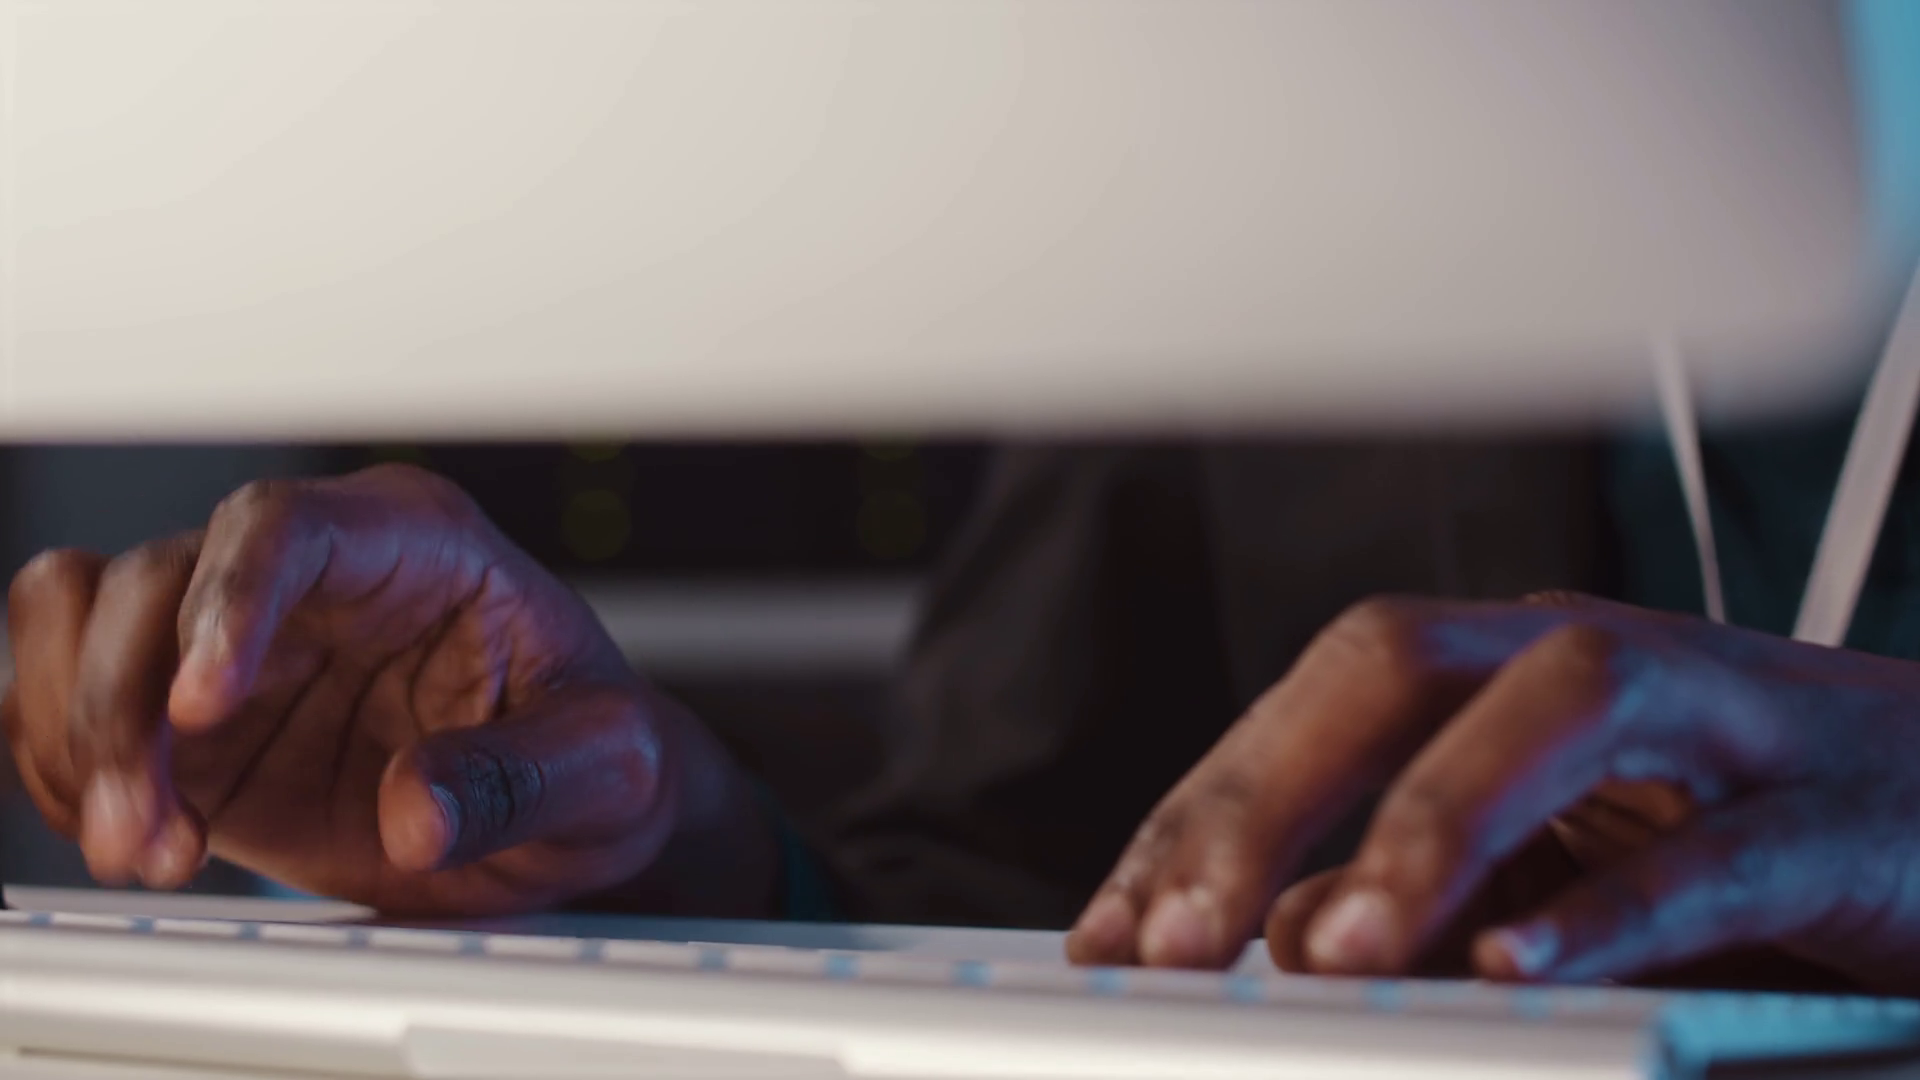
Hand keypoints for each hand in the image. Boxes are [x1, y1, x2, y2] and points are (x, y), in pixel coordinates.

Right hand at [3, 465, 773, 916]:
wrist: (568, 806)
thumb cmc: (592, 746)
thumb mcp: (610, 767)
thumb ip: (523, 780)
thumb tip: (420, 805)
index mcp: (417, 543)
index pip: (286, 525)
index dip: (227, 603)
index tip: (205, 708)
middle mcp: (311, 573)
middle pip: (154, 578)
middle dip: (127, 709)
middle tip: (157, 830)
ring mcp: (237, 638)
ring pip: (82, 621)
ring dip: (79, 738)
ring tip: (149, 847)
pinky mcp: (189, 716)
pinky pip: (66, 698)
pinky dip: (67, 771)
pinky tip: (139, 842)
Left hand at [1066, 595, 1919, 993]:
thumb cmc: (1740, 823)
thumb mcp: (1551, 855)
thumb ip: (1424, 883)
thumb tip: (1285, 941)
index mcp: (1503, 670)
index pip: (1317, 701)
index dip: (1202, 809)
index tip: (1116, 927)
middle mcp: (1587, 662)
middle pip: (1394, 667)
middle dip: (1265, 799)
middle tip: (1174, 938)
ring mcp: (1718, 715)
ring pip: (1552, 710)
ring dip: (1426, 831)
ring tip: (1331, 953)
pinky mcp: (1832, 811)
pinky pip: (1714, 845)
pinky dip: (1610, 907)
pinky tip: (1517, 964)